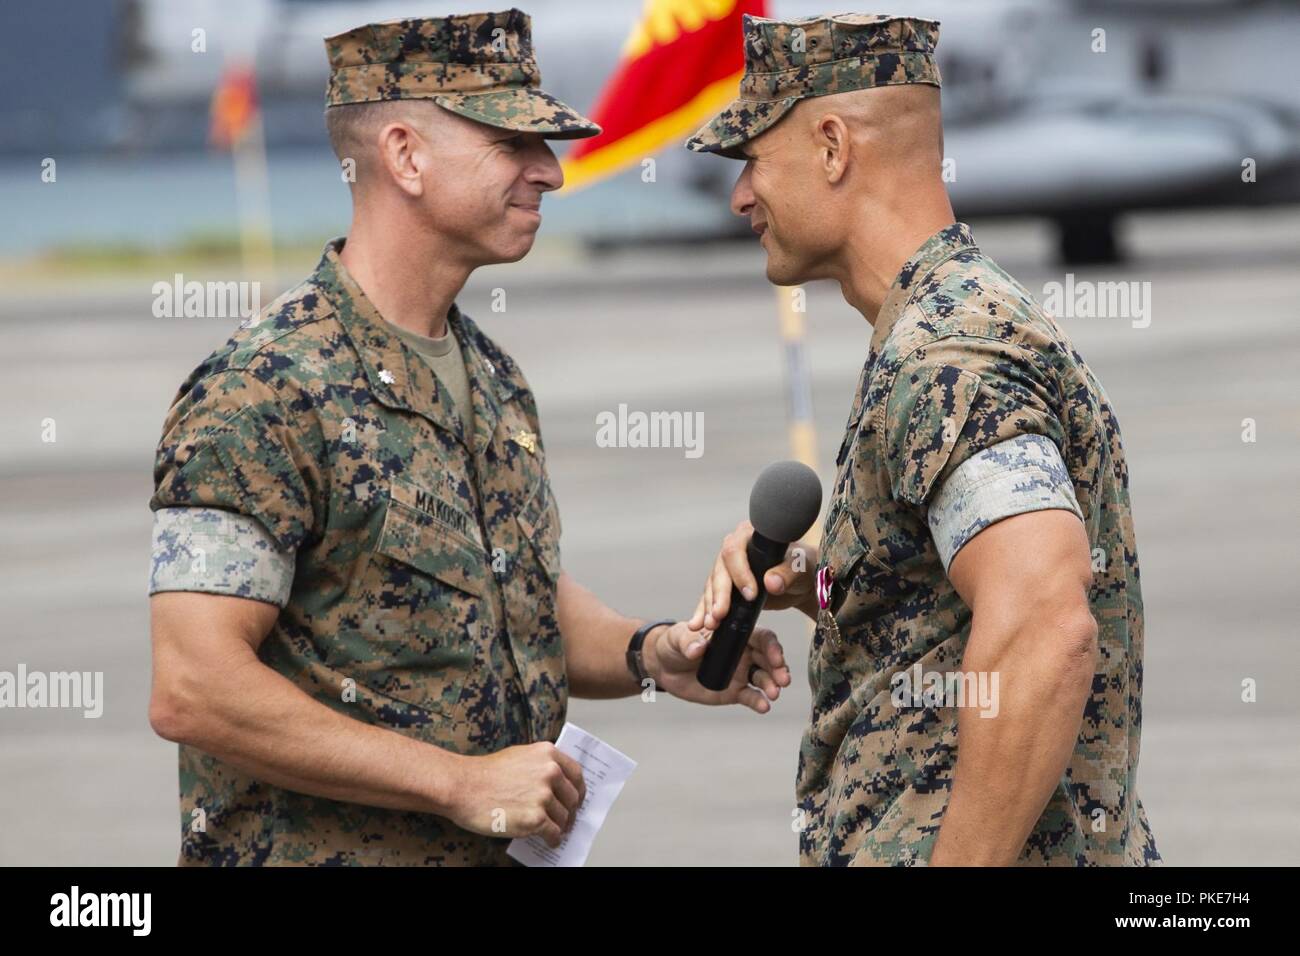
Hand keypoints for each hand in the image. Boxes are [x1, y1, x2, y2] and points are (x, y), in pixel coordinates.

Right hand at [445, 742, 586, 847]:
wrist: (462, 787)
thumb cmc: (484, 773)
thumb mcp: (519, 756)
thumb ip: (540, 766)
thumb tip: (556, 785)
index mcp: (547, 754)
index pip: (576, 774)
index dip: (578, 790)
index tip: (577, 799)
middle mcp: (550, 772)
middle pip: (572, 798)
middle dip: (570, 811)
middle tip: (566, 819)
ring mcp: (544, 796)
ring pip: (564, 817)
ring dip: (560, 827)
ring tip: (554, 831)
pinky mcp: (536, 818)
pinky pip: (554, 833)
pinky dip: (553, 840)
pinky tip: (548, 841)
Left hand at [645, 621, 790, 712]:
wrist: (664, 666)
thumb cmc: (675, 643)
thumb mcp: (678, 638)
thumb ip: (689, 641)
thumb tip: (698, 648)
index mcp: (735, 634)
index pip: (760, 637)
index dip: (771, 646)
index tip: (776, 657)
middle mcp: (744, 653)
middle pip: (768, 659)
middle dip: (778, 668)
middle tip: (783, 679)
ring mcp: (741, 673)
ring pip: (763, 678)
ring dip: (772, 685)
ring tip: (774, 693)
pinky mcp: (734, 692)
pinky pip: (751, 696)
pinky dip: (759, 701)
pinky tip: (764, 706)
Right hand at [686, 520, 818, 631]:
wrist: (800, 581)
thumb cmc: (802, 567)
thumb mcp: (800, 568)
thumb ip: (787, 573)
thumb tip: (771, 582)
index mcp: (749, 535)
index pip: (734, 551)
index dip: (739, 573)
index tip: (750, 595)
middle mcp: (733, 549)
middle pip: (719, 570)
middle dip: (719, 595)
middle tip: (720, 614)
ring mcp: (727, 568)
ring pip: (712, 586)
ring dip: (710, 606)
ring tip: (711, 624)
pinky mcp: (725, 586)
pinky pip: (710, 598)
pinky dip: (704, 612)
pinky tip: (698, 624)